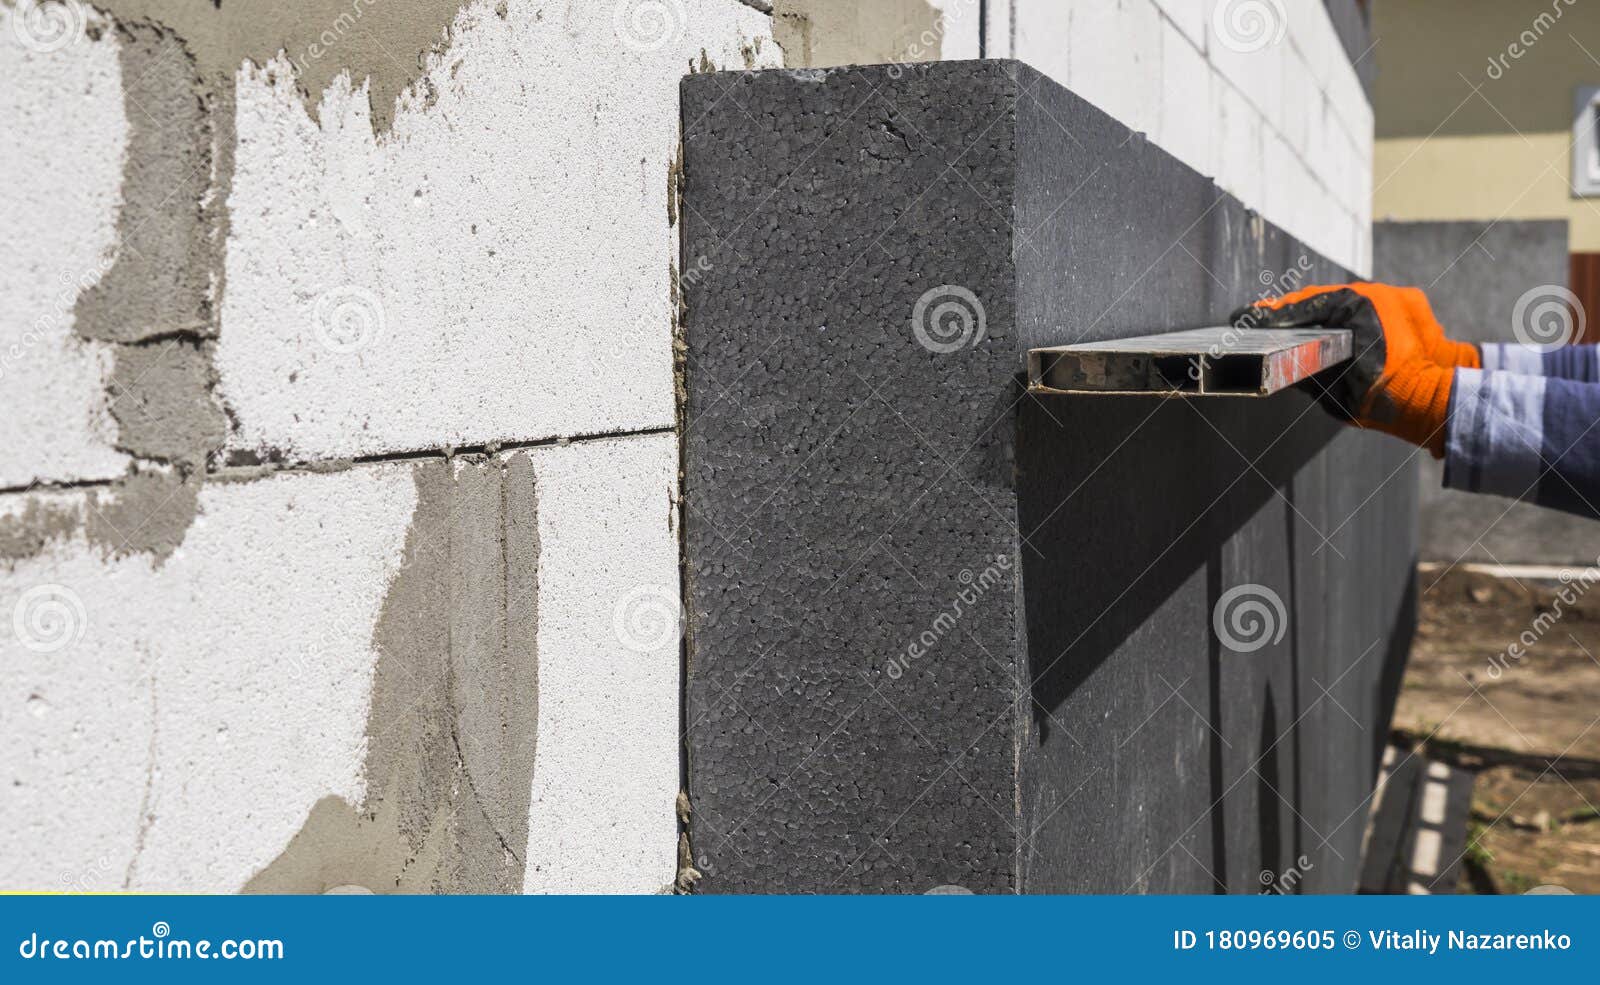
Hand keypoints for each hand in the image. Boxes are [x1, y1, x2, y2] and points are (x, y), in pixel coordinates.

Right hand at [1229, 283, 1476, 455]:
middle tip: (1269, 315)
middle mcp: (1375, 293)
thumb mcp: (1331, 390)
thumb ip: (1306, 369)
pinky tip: (1339, 323)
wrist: (1432, 400)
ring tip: (1300, 320)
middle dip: (1297, 309)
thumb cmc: (1383, 400)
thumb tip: (1282, 360)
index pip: (1304, 306)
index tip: (1252, 313)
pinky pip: (1372, 302)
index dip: (1275, 313)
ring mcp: (1395, 294)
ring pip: (1348, 297)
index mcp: (1354, 309)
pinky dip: (1352, 311)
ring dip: (1325, 309)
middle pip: (1325, 297)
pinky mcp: (1410, 300)